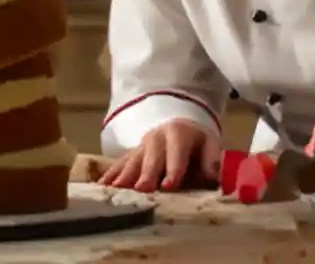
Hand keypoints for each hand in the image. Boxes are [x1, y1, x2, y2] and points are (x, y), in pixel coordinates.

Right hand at [98, 118, 220, 192]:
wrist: (179, 126)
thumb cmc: (196, 142)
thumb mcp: (209, 144)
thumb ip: (212, 160)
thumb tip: (213, 175)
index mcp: (179, 133)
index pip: (177, 152)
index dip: (173, 168)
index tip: (168, 185)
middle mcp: (157, 137)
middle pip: (152, 157)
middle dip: (146, 173)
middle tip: (142, 188)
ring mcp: (141, 145)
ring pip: (133, 160)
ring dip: (125, 175)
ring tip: (117, 188)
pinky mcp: (131, 154)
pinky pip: (119, 164)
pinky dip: (110, 175)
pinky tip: (101, 186)